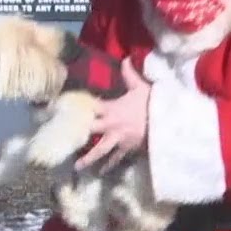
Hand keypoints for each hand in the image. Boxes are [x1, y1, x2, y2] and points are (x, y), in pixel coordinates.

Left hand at [74, 58, 150, 172]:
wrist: (167, 123)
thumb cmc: (154, 104)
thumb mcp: (142, 87)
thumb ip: (130, 74)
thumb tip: (126, 57)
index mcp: (112, 108)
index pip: (92, 107)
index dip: (79, 108)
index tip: (65, 109)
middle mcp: (111, 125)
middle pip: (90, 130)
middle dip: (77, 134)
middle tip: (64, 139)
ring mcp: (118, 139)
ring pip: (99, 150)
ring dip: (88, 158)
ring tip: (77, 166)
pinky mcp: (127, 149)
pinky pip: (115, 159)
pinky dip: (109, 165)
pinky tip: (101, 172)